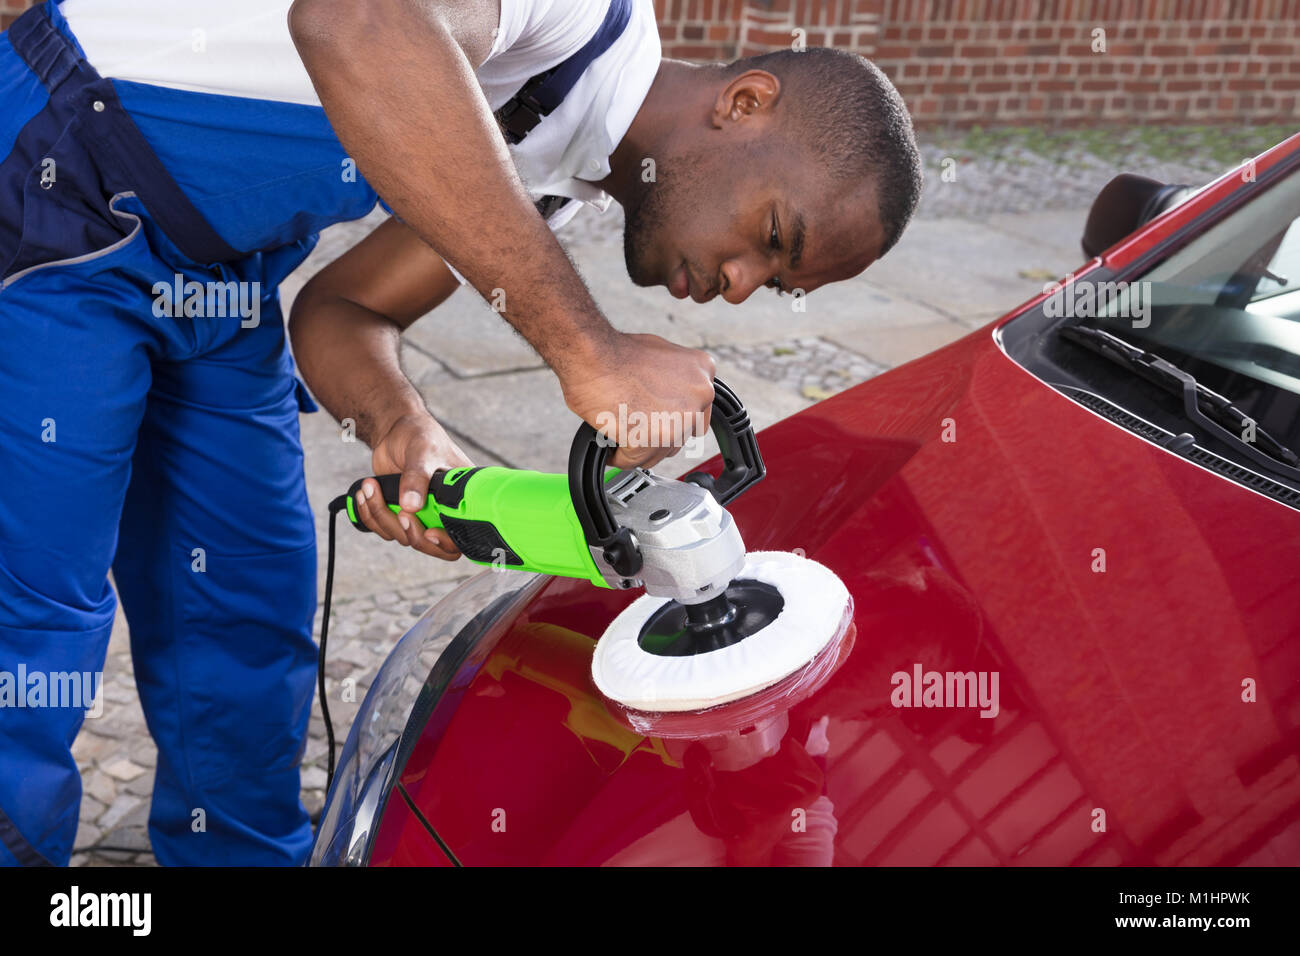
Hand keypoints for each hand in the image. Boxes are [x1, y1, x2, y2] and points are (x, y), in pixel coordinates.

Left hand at [353, 412, 472, 560]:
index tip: (429, 532)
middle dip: (409, 532)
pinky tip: (363, 493)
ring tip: (370, 487)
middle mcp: (444, 510)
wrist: (395, 431)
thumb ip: (417, 478)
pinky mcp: (399, 514)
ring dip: (381, 516)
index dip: (446, 542)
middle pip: (431, 545)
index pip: (461, 534)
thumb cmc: (420, 435)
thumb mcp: (422, 451)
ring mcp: (421, 514)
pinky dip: (369, 514)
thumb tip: (412, 506)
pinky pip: (384, 528)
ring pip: (403, 537)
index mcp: (461, 497)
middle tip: (399, 512)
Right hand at [560, 332, 715, 469]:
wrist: (590, 355)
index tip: (658, 419)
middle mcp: (698, 397)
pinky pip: (634, 461)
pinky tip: (610, 443)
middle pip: (680, 436)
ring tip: (620, 433)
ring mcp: (678, 421)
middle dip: (656, 435)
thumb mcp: (661, 355)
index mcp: (703, 373)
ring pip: (658, 452)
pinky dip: (620, 456)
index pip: (697, 413)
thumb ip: (675, 380)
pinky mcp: (651, 441)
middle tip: (635, 424)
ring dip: (639, 448)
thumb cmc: (616, 353)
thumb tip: (670, 396)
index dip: (672, 418)